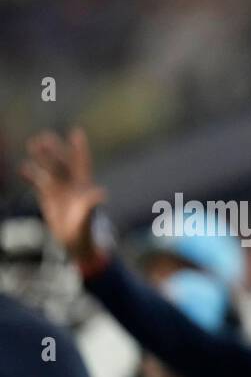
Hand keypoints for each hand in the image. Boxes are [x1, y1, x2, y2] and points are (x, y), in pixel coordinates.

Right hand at [19, 127, 106, 263]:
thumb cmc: (85, 231)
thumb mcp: (87, 218)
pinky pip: (37, 182)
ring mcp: (59, 190)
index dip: (79, 149)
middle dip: (54, 149)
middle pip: (61, 162)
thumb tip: (102, 194)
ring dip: (41, 158)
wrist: (75, 244)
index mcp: (83, 186)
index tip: (77, 132)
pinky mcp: (47, 198)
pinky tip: (22, 169)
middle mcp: (71, 185)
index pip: (81, 163)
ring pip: (48, 169)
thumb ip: (92, 205)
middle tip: (44, 137)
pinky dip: (30, 175)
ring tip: (33, 144)